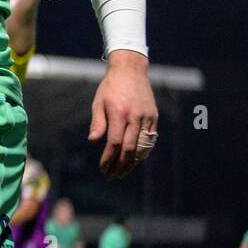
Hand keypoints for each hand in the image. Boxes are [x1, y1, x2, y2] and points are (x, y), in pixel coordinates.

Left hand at [88, 50, 156, 179]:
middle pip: (129, 149)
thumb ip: (98, 122)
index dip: (109, 159)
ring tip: (122, 172)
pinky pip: (149, 140)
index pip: (115, 143)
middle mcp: (135, 117)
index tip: (103, 168)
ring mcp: (147, 118)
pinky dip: (142, 153)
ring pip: (142, 147)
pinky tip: (134, 160)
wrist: (130, 71)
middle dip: (120, 166)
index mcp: (119, 113)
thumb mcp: (99, 102)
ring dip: (132, 163)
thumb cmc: (110, 87)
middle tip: (111, 176)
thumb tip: (93, 141)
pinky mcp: (153, 118)